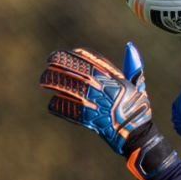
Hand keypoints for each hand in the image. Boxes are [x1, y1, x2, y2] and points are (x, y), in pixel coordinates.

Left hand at [39, 43, 176, 179]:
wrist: (135, 134)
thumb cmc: (137, 109)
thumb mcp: (137, 85)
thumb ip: (132, 65)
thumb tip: (130, 45)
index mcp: (114, 79)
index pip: (90, 61)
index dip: (73, 56)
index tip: (62, 54)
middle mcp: (103, 88)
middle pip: (76, 72)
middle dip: (60, 65)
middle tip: (48, 63)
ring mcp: (95, 103)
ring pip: (69, 88)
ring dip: (54, 82)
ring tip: (43, 80)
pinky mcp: (89, 119)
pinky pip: (69, 109)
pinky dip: (59, 106)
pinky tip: (52, 103)